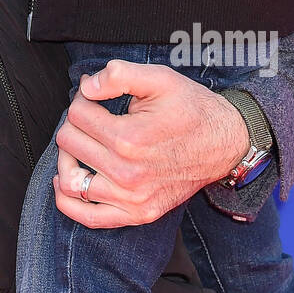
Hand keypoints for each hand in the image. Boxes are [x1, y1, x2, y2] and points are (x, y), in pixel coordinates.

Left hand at [53, 59, 250, 228]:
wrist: (225, 143)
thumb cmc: (192, 109)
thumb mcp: (159, 78)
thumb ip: (118, 74)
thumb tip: (86, 86)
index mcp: (130, 139)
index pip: (77, 114)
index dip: (83, 98)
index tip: (96, 96)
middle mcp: (127, 174)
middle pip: (69, 142)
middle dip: (75, 123)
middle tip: (92, 115)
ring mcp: (132, 199)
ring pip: (70, 178)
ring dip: (68, 156)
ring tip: (81, 143)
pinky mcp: (138, 214)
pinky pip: (88, 217)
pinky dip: (69, 200)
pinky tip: (69, 178)